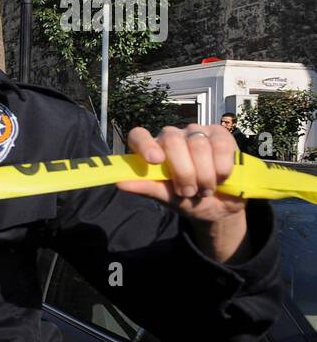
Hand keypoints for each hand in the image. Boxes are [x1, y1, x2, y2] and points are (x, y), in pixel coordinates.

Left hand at [117, 124, 250, 262]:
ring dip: (204, 174)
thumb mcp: (168, 198)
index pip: (139, 136)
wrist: (220, 208)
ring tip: (205, 190)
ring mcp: (196, 133)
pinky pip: (221, 146)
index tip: (155, 160)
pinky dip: (222, 167)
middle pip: (172, 140)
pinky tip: (221, 179)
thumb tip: (120, 183)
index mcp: (152, 150)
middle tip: (188, 192)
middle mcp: (172, 137)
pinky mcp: (221, 135)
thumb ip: (147, 188)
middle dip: (183, 171)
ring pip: (198, 144)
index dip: (145, 144)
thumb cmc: (188, 200)